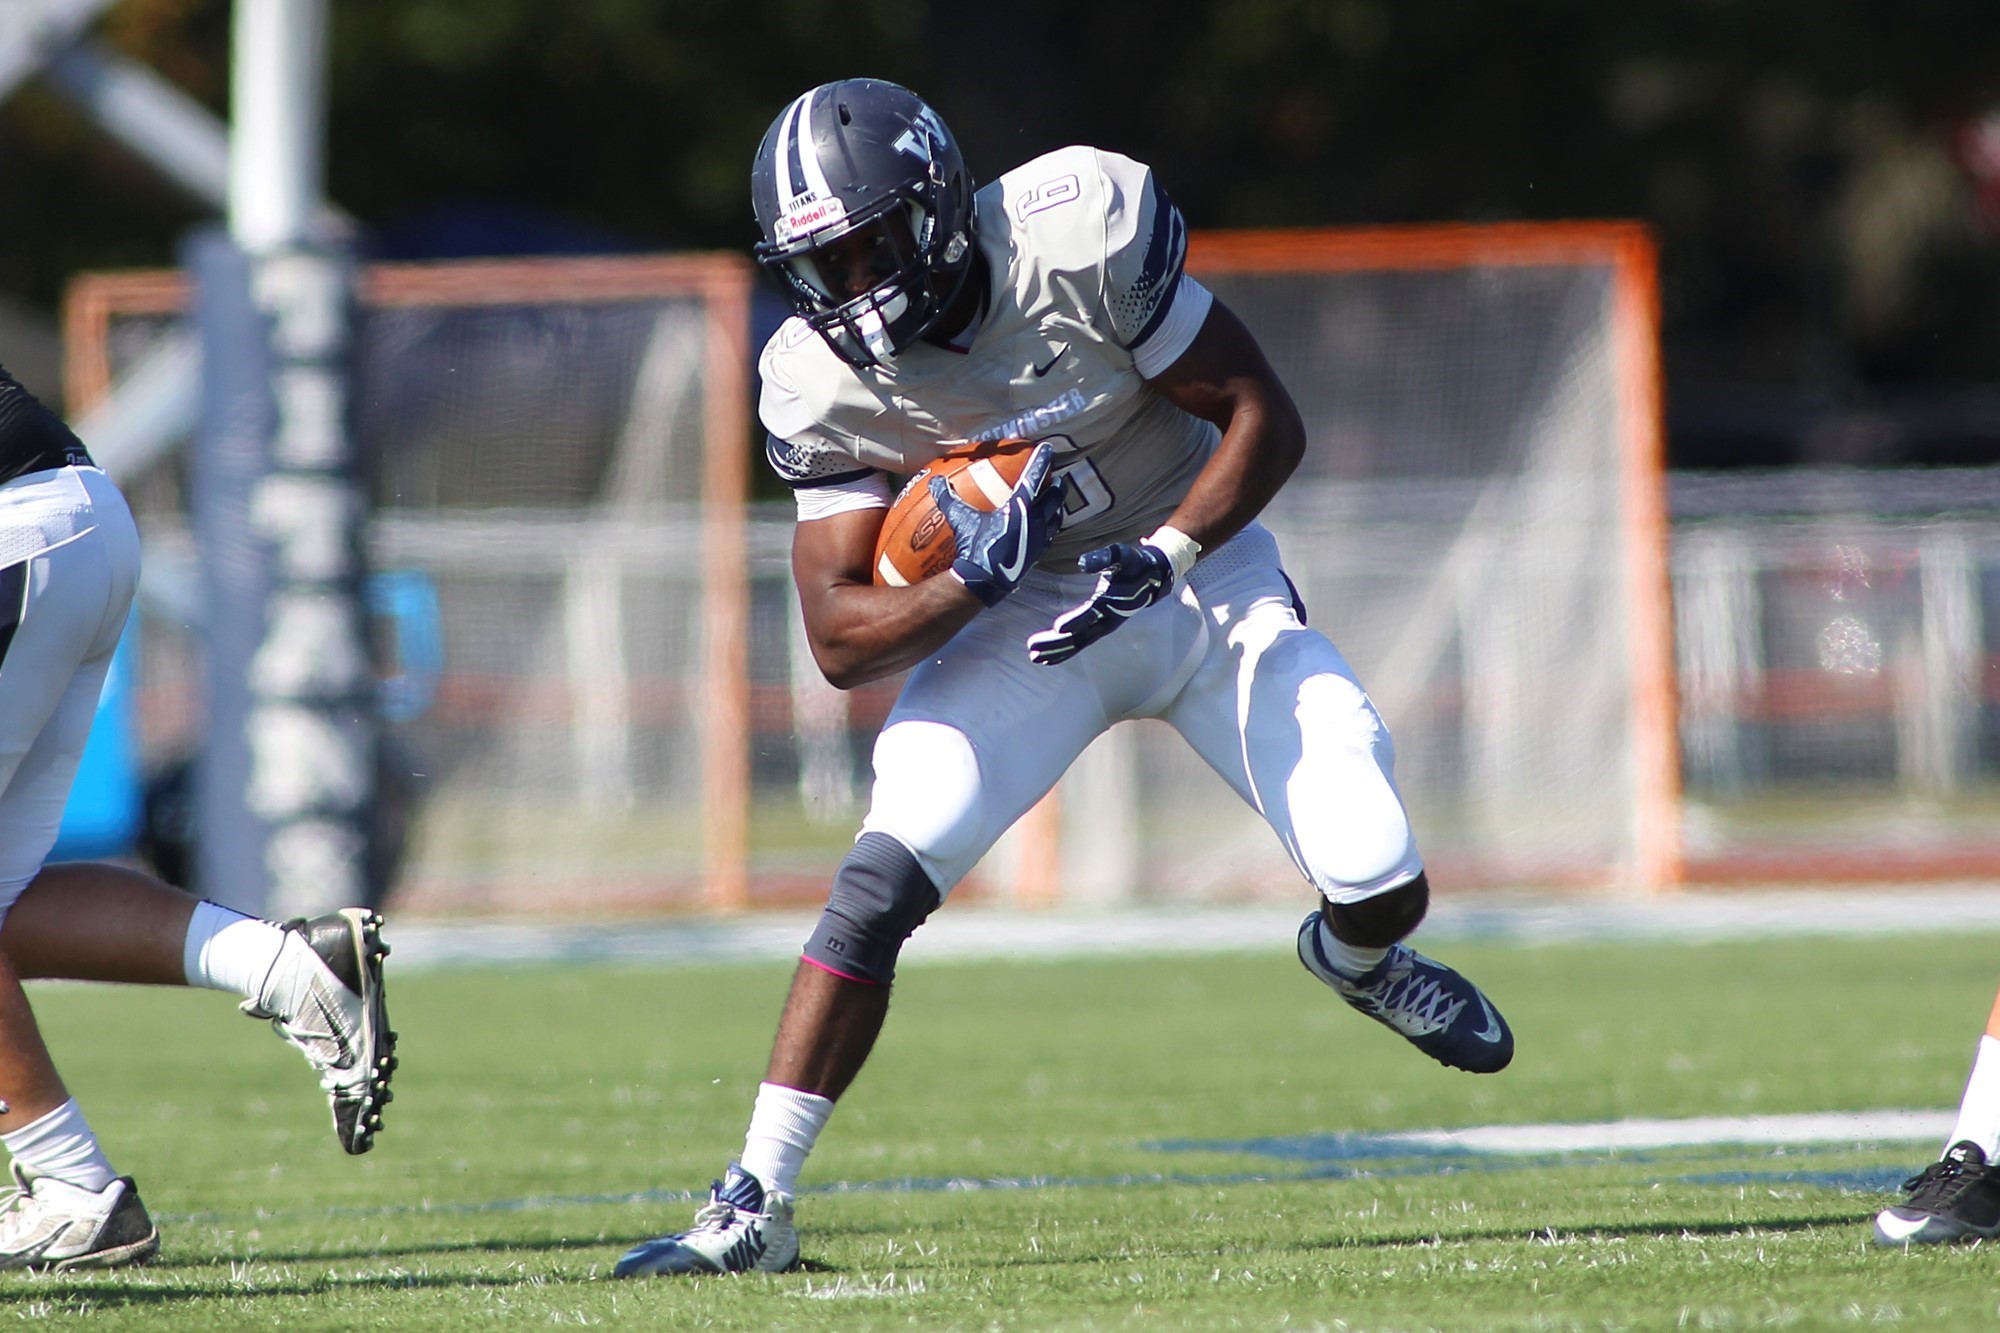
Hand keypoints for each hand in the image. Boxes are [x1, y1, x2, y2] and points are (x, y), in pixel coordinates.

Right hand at [930, 441, 1064, 606]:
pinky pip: (1049, 537)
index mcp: (1020, 506)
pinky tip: (1045, 529)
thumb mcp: (960, 519)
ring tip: (1055, 502)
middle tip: (1057, 478)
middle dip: (1057, 486)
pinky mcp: (1037, 554)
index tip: (1048, 449)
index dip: (1041, 460)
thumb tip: (934, 482)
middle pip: (1054, 497)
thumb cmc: (975, 547)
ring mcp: (1039, 538)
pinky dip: (1049, 529)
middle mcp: (1035, 520)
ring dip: (1056, 507)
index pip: (1034, 476)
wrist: (984, 579)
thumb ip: (948, 498)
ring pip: (1056, 518)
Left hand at [1026, 540, 1176, 664]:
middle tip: (1033, 649)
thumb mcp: (1122, 555)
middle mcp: (1107, 620)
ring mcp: (1102, 627)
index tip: (1057, 627)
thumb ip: (1103, 558)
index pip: (1090, 614)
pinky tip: (1046, 658)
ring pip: (1077, 644)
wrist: (1151, 578)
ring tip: (1034, 657)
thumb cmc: (1133, 564)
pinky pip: (1079, 644)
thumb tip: (1082, 563)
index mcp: (1112, 602)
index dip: (1075, 621)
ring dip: (1056, 651)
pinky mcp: (1098, 629)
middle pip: (1080, 636)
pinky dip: (1063, 652)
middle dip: (1056, 643)